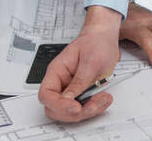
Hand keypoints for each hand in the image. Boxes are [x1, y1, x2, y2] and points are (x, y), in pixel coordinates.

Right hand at [37, 5, 121, 122]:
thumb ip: (79, 81)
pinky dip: (95, 108)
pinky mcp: (82, 94)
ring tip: (102, 99)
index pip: (46, 95)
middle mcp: (61, 82)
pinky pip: (84, 109)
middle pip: (56, 109)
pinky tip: (104, 98)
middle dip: (75, 112)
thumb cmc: (96, 42)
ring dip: (88, 111)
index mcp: (57, 71)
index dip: (58, 105)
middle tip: (92, 105)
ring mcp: (72, 90)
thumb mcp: (90, 61)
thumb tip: (69, 99)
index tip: (75, 107)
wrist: (105, 38)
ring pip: (71, 113)